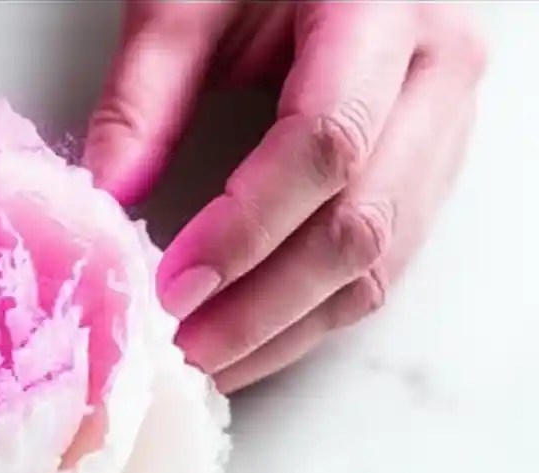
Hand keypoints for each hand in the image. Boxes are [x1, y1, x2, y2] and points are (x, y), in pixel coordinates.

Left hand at [84, 2, 486, 392]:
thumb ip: (142, 97)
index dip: (245, 228)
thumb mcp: (188, 1)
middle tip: (183, 349)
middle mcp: (439, 73)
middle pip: (362, 222)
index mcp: (383, 11)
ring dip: (288, 328)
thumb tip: (100, 204)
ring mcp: (448, 125)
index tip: (171, 284)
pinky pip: (385, 262)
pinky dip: (314, 312)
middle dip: (264, 305)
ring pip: (382, 262)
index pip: (324, 144)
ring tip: (208, 362)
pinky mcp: (432, 166)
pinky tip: (254, 337)